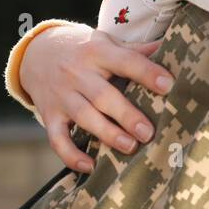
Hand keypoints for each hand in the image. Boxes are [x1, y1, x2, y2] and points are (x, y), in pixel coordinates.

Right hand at [20, 23, 174, 171]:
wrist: (36, 53)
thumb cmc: (84, 49)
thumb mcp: (107, 42)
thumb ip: (136, 50)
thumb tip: (172, 45)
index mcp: (98, 52)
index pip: (125, 61)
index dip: (147, 73)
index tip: (168, 85)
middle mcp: (77, 73)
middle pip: (103, 96)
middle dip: (126, 115)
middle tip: (148, 132)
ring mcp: (61, 96)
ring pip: (83, 116)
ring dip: (106, 134)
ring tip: (130, 147)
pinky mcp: (49, 115)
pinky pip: (57, 138)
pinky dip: (71, 155)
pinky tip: (90, 166)